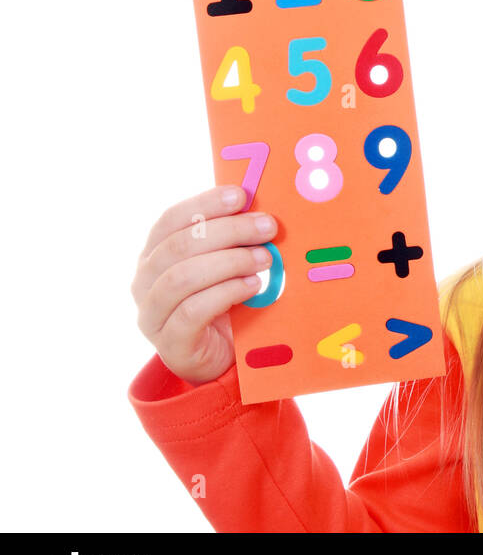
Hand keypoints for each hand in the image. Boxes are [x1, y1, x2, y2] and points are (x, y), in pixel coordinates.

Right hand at [131, 186, 277, 385]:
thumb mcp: (225, 265)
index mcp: (154, 254)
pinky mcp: (170, 343)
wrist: (219, 358)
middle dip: (228, 231)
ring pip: (182, 278)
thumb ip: (231, 240)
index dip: (205, 204)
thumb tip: (259, 209)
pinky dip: (226, 293)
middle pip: (179, 246)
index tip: (241, 195)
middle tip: (266, 227)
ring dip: (229, 262)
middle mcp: (145, 281)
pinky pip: (192, 311)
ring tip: (264, 258)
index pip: (171, 220)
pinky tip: (252, 286)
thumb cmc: (223, 303)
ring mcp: (152, 314)